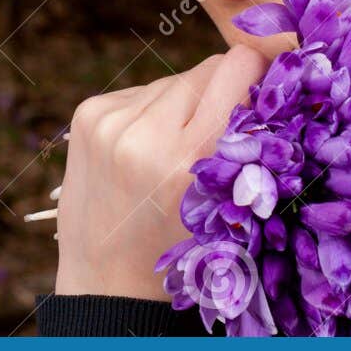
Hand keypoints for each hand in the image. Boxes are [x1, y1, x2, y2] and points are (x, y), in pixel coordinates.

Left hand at [53, 46, 270, 299]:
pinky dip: (148, 113)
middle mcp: (146, 133)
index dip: (255, 74)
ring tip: (168, 155)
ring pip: (172, 81)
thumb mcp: (227, 204)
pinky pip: (139, 92)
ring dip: (179, 107)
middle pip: (205, 68)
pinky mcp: (87, 115)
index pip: (238, 66)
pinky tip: (141, 152)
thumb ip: (244, 139)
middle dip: (218, 95)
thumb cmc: (182, 253)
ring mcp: (110, 121)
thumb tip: (263, 65)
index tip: (258, 93)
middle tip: (210, 139)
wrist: (106, 286)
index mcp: (190, 159)